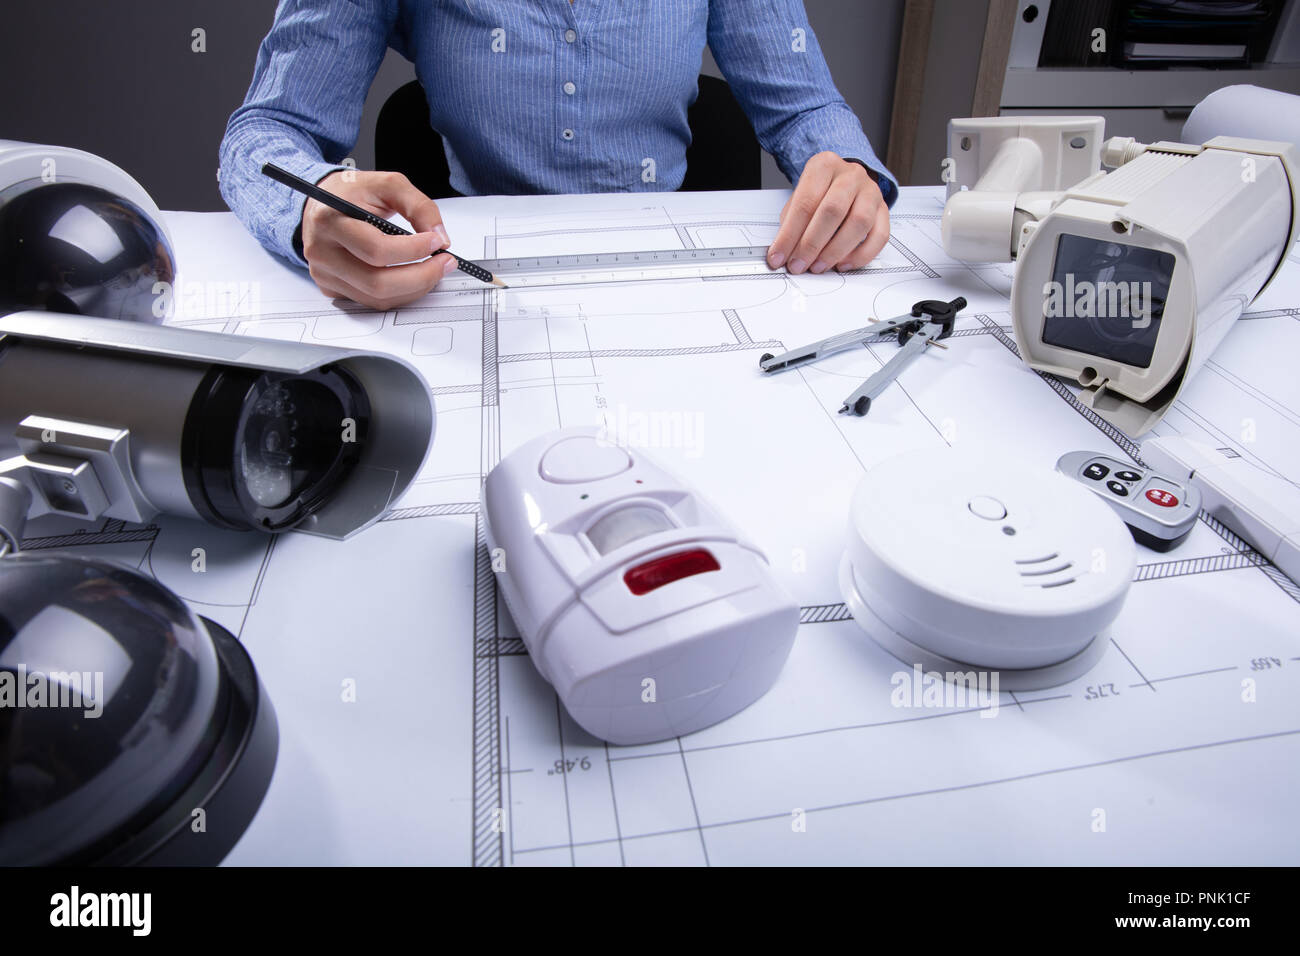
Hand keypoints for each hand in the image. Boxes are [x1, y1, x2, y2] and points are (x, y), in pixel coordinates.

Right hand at [301, 170, 456, 309]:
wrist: (321, 204)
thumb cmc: (352, 193)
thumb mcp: (388, 184)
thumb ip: (419, 206)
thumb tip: (440, 238)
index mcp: (330, 220)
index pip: (376, 249)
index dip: (413, 250)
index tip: (436, 243)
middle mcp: (322, 251)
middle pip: (377, 282)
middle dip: (421, 276)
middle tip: (444, 263)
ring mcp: (324, 273)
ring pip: (377, 298)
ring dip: (414, 288)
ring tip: (433, 270)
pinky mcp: (330, 287)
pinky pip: (371, 301)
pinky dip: (399, 293)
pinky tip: (411, 277)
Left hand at [766, 152, 889, 274]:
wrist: (845, 179)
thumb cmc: (819, 191)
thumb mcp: (799, 198)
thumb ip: (790, 223)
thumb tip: (782, 253)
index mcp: (825, 165)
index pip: (805, 203)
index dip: (789, 235)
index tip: (778, 257)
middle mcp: (851, 175)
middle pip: (833, 211)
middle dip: (811, 244)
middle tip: (798, 264)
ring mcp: (871, 191)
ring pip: (859, 223)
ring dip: (835, 251)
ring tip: (818, 266)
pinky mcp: (884, 210)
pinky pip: (879, 236)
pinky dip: (861, 256)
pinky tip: (843, 264)